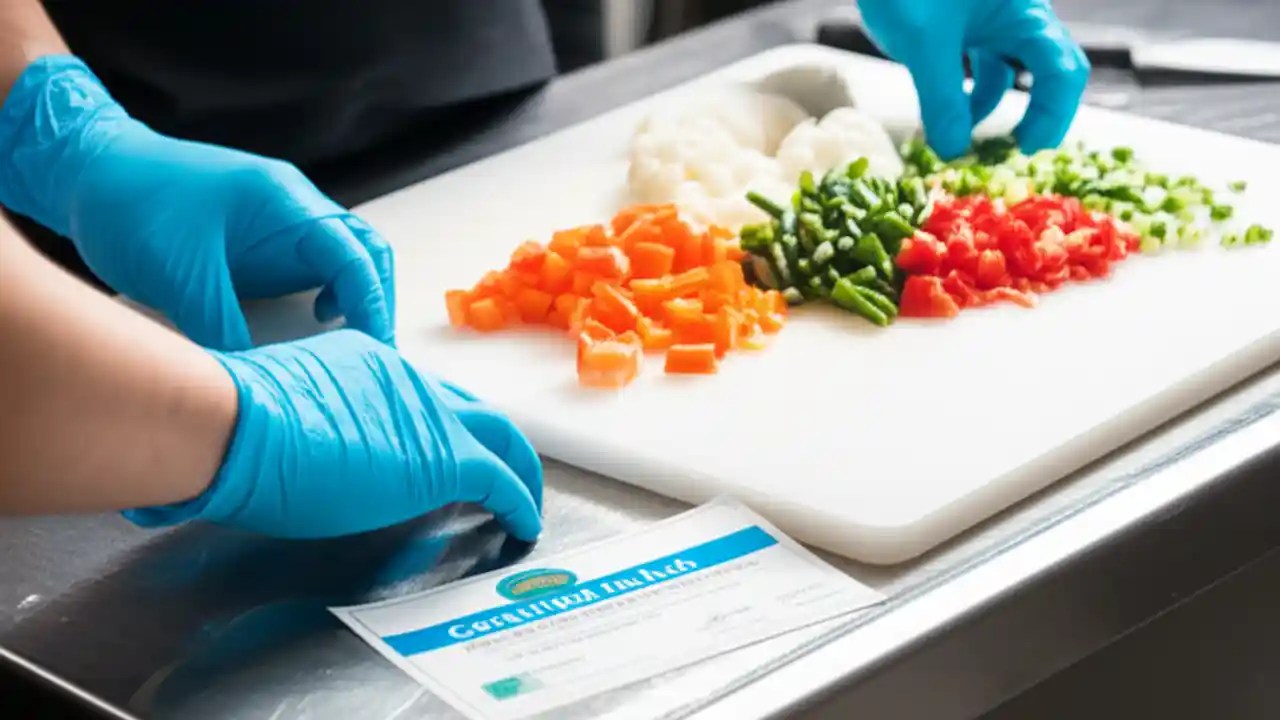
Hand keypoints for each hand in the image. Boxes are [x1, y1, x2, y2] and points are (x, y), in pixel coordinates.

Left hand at [0, 56, 393, 349]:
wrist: (88, 170)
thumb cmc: (131, 204)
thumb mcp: (177, 276)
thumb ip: (222, 328)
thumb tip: (258, 380)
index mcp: (283, 203)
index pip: (353, 255)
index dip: (371, 305)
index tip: (375, 350)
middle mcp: (293, 210)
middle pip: (364, 253)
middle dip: (374, 302)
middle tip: (369, 354)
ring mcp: (280, 224)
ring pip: (343, 261)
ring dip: (353, 300)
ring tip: (346, 346)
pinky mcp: (262, 242)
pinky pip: (312, 270)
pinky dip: (326, 299)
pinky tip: (309, 327)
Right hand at [125, 330, 542, 539]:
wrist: (233, 423)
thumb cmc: (227, 423)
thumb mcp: (270, 413)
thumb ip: (295, 426)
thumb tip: (275, 459)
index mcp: (363, 362)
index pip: (414, 393)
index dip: (433, 421)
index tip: (433, 444)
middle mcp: (405, 379)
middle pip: (467, 406)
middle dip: (490, 437)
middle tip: (502, 467)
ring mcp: (427, 413)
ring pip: (498, 434)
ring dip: (517, 468)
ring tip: (524, 499)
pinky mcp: (442, 457)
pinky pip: (500, 479)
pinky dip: (519, 500)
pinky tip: (524, 523)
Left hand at [859, 0, 1089, 158]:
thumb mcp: (923, 42)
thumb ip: (941, 97)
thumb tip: (954, 151)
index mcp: (1025, 13)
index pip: (1063, 70)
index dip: (1052, 115)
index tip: (1023, 148)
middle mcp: (1016, 16)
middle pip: (1046, 73)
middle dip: (1032, 115)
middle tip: (1006, 154)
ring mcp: (989, 19)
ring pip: (1007, 72)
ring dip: (990, 109)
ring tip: (960, 141)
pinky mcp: (962, 25)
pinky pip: (978, 66)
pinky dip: (966, 95)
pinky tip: (944, 118)